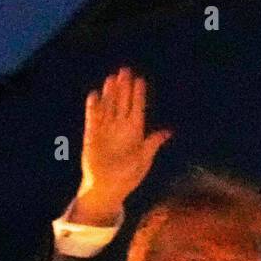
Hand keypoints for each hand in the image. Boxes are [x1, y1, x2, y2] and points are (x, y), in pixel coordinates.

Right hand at [71, 68, 172, 224]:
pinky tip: (95, 95)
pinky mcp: (91, 136)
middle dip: (124, 88)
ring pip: (108, 107)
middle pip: (122, 103)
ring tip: (111, 78)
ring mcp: (105, 131)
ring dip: (109, 93)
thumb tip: (168, 132)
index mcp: (135, 133)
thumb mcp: (143, 161)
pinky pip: (92, 119)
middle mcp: (120, 129)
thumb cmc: (127, 178)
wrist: (107, 189)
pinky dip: (93, 108)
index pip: (137, 109)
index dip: (138, 95)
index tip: (140, 80)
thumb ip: (152, 144)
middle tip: (125, 70)